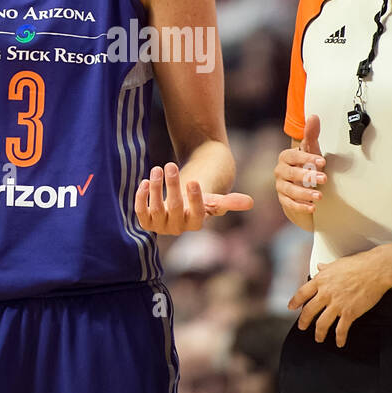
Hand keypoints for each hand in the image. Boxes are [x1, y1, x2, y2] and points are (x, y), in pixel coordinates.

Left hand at [135, 162, 253, 235]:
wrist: (181, 199)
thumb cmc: (201, 195)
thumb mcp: (215, 197)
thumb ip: (230, 201)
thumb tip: (250, 203)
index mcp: (197, 223)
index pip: (197, 214)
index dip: (195, 198)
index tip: (193, 180)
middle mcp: (178, 228)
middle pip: (175, 207)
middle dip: (172, 185)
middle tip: (170, 164)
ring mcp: (161, 226)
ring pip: (156, 209)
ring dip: (156, 188)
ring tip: (157, 169)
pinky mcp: (147, 221)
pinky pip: (141, 212)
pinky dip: (142, 197)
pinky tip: (145, 181)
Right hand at [276, 114, 325, 217]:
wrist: (302, 186)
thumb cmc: (307, 166)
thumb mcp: (312, 151)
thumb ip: (312, 135)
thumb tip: (313, 116)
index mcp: (286, 157)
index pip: (293, 156)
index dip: (307, 158)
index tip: (322, 161)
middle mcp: (280, 171)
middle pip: (291, 174)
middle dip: (308, 176)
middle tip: (324, 178)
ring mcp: (281, 186)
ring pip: (290, 190)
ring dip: (305, 193)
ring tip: (320, 196)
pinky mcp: (284, 200)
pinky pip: (290, 204)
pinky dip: (301, 206)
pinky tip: (312, 206)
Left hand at [288, 249, 387, 346]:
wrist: (376, 270)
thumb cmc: (359, 265)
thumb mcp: (337, 264)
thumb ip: (326, 268)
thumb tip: (319, 266)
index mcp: (321, 280)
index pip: (302, 293)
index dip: (295, 301)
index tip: (291, 307)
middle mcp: (326, 293)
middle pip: (309, 311)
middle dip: (304, 321)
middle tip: (302, 327)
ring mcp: (337, 304)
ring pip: (321, 323)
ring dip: (319, 333)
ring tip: (318, 338)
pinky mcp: (349, 312)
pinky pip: (341, 329)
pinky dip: (339, 338)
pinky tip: (339, 342)